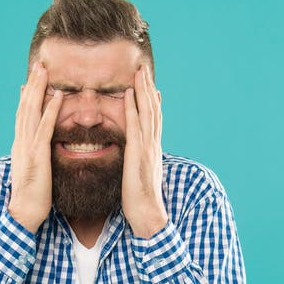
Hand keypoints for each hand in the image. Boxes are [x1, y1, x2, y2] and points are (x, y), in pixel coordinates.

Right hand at [8, 62, 62, 233]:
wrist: (24, 213)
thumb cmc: (31, 198)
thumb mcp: (31, 173)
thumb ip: (34, 159)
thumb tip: (37, 153)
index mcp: (20, 146)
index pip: (22, 116)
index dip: (26, 97)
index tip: (30, 81)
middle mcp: (21, 142)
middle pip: (25, 107)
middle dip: (32, 85)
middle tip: (38, 65)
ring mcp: (28, 148)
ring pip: (32, 111)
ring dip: (38, 89)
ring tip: (44, 70)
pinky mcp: (38, 156)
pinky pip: (46, 128)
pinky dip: (51, 110)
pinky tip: (58, 96)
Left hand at [122, 65, 168, 238]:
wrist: (147, 213)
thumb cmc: (142, 201)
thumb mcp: (140, 178)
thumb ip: (139, 166)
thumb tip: (136, 162)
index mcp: (153, 150)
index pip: (154, 120)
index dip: (153, 102)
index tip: (151, 87)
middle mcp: (152, 144)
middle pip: (153, 110)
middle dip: (149, 88)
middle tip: (145, 69)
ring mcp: (146, 147)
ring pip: (147, 112)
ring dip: (143, 90)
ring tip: (139, 72)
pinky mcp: (137, 152)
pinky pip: (134, 124)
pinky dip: (133, 107)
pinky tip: (129, 94)